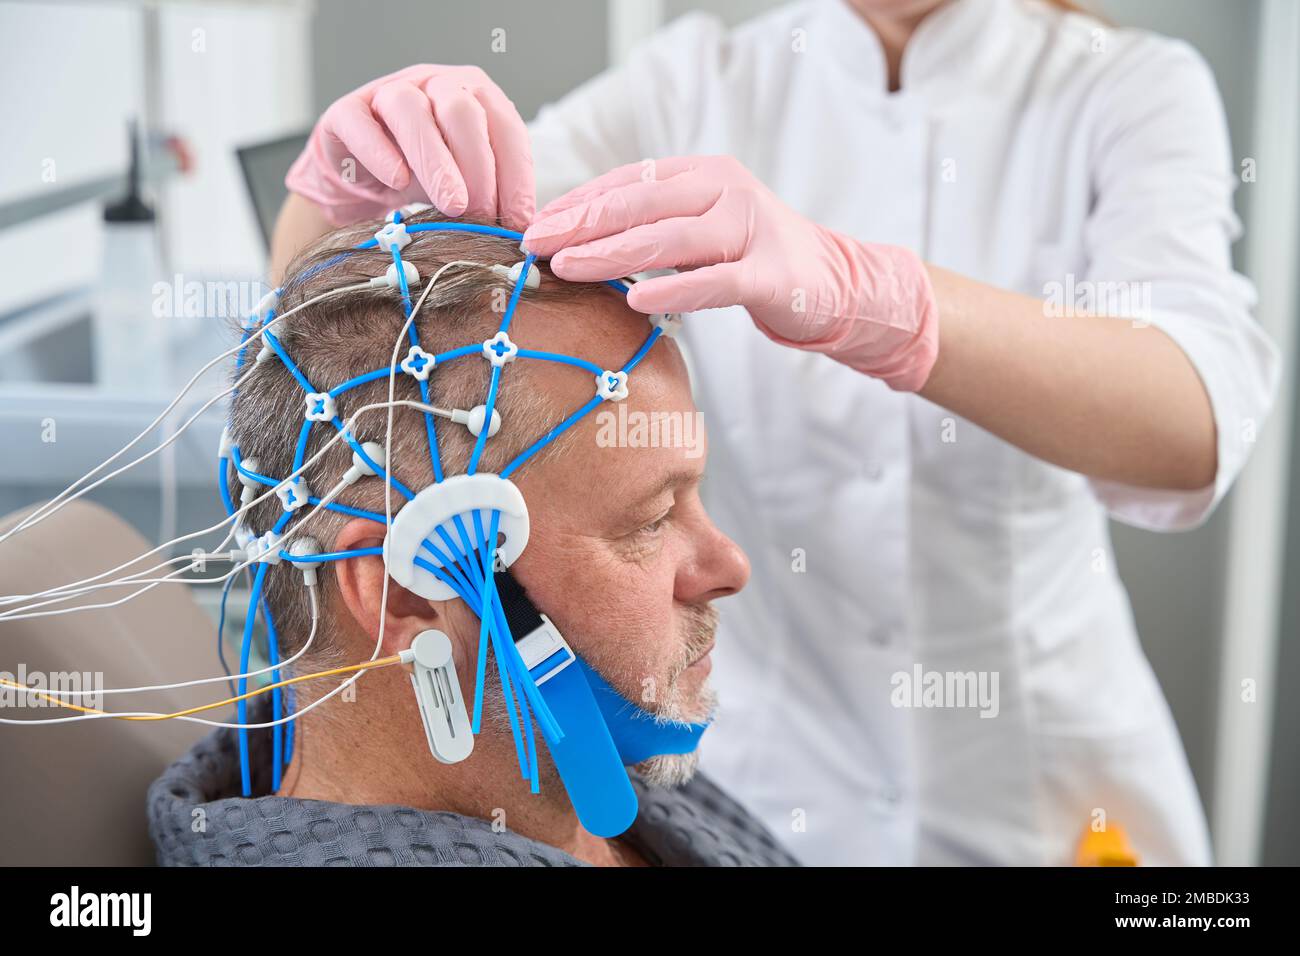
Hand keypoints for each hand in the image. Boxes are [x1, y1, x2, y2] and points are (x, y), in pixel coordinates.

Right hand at [285, 64, 534, 228]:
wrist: (362, 177)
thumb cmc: (423, 176)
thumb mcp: (465, 184)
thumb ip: (491, 195)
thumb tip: (522, 230)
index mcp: (475, 96)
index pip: (504, 126)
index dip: (515, 175)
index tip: (517, 220)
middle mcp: (435, 84)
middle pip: (462, 112)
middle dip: (478, 167)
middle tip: (483, 214)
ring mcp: (388, 92)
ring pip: (411, 110)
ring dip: (436, 161)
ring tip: (451, 206)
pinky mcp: (347, 113)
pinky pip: (360, 123)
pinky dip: (380, 152)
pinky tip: (397, 182)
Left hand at [522, 155, 938, 390]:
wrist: (834, 281)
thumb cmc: (753, 258)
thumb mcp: (701, 229)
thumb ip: (652, 225)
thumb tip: (576, 241)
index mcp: (702, 173)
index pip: (627, 180)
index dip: (578, 202)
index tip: (536, 226)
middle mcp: (725, 190)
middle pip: (641, 203)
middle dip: (582, 224)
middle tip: (536, 244)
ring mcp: (750, 229)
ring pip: (670, 239)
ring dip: (612, 255)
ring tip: (569, 268)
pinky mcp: (770, 275)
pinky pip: (714, 282)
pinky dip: (673, 290)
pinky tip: (636, 300)